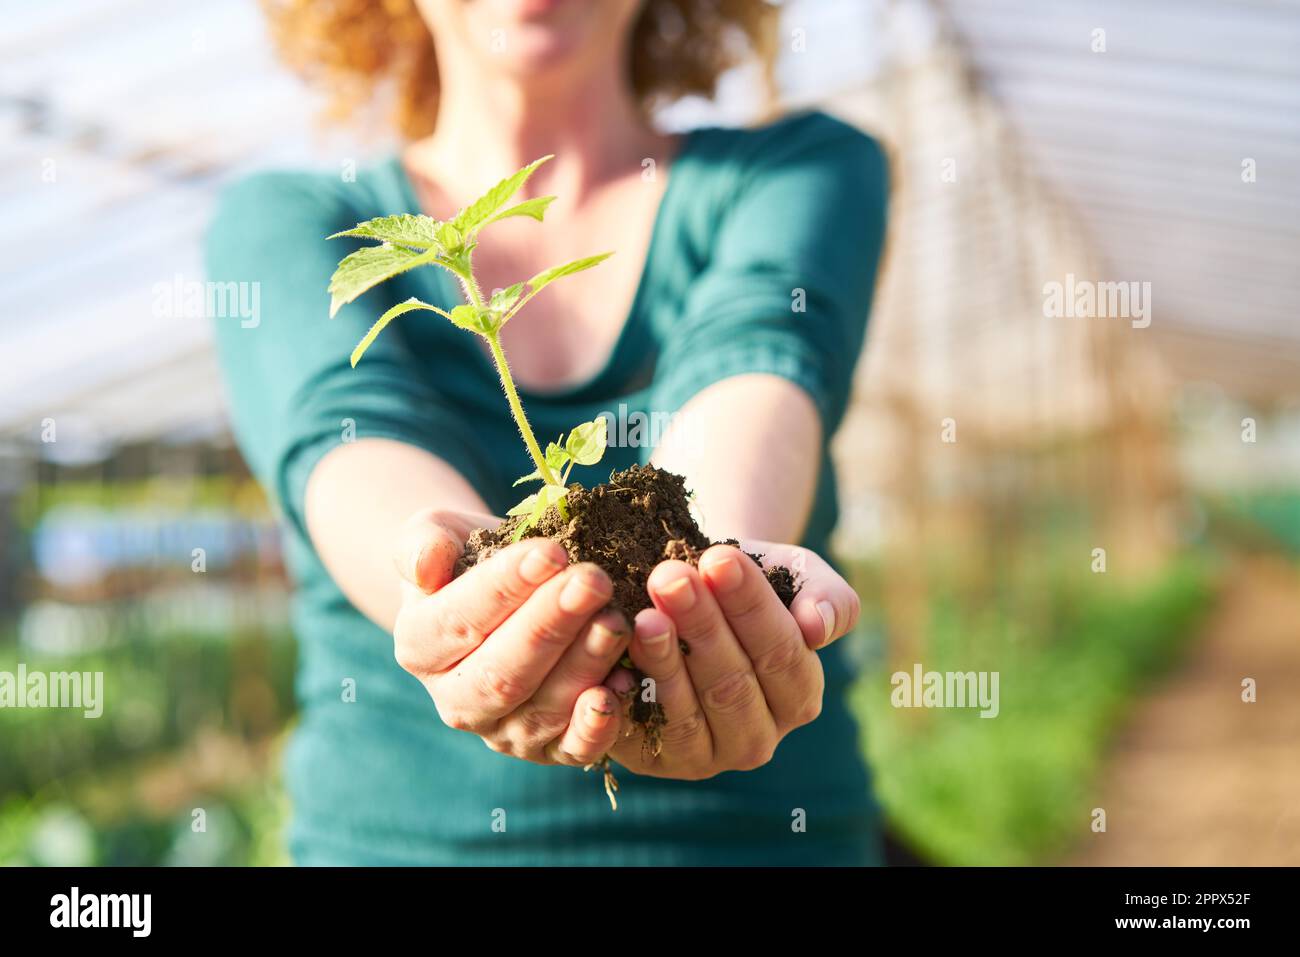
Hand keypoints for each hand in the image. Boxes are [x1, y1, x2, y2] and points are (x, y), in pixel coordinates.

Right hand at [392, 508, 630, 766]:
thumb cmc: (472, 554)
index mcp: (420, 647)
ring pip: (542, 709)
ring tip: (616, 619)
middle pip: (502, 673)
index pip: (460, 621)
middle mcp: (455, 701)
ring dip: (584, 664)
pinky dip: (600, 724)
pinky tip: (626, 682)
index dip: (505, 587)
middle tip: (594, 581)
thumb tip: (425, 565)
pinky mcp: (551, 749)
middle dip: (551, 625)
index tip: (551, 551)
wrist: (509, 590)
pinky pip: (574, 749)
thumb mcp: (440, 532)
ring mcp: (503, 731)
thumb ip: (424, 542)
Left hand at [606, 542, 859, 779]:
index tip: (718, 558)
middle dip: (700, 627)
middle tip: (670, 577)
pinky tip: (613, 659)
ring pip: (685, 713)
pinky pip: (637, 734)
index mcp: (799, 697)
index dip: (750, 607)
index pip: (781, 654)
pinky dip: (624, 699)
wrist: (686, 596)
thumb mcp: (797, 575)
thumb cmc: (745, 584)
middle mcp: (757, 739)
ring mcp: (704, 757)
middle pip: (731, 684)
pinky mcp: (652, 760)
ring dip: (663, 662)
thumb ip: (828, 598)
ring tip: (644, 615)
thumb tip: (817, 627)